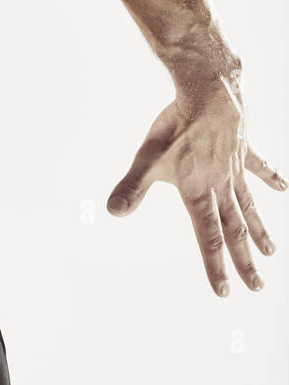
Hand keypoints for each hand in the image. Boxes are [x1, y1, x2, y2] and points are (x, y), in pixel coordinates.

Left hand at [107, 81, 285, 296]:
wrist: (209, 93)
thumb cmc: (176, 126)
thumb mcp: (147, 159)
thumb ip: (131, 187)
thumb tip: (113, 211)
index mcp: (200, 193)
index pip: (208, 238)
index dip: (216, 266)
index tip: (225, 290)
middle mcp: (222, 186)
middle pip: (235, 230)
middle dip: (244, 260)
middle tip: (257, 286)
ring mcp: (235, 169)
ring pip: (249, 206)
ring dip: (259, 230)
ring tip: (271, 253)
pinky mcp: (242, 150)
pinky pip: (259, 167)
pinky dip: (271, 178)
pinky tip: (283, 188)